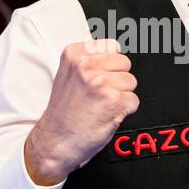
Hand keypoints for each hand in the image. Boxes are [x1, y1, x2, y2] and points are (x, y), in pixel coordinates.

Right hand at [24, 38, 138, 185]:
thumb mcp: (68, 76)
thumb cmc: (63, 113)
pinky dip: (124, 111)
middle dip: (117, 80)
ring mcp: (100, 82)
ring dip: (121, 96)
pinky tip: (106, 114)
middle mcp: (86, 66)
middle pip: (125, 63)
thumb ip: (90, 61)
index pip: (111, 46)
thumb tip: (115, 51)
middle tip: (99, 95)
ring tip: (101, 105)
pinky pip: (134, 101)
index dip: (109, 66)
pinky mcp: (114, 100)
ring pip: (131, 82)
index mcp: (74, 55)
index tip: (99, 78)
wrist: (55, 141)